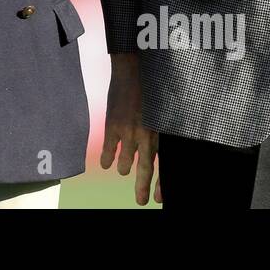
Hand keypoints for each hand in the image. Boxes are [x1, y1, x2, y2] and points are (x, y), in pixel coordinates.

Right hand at [101, 52, 160, 204]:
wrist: (133, 67)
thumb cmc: (152, 85)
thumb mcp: (163, 109)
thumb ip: (160, 129)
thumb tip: (157, 145)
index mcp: (160, 131)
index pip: (162, 165)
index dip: (160, 183)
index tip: (158, 198)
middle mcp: (146, 135)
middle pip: (145, 169)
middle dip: (143, 187)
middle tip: (141, 201)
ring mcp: (129, 132)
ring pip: (125, 163)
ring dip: (124, 167)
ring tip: (123, 169)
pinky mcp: (113, 126)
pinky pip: (109, 150)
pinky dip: (107, 159)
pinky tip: (106, 164)